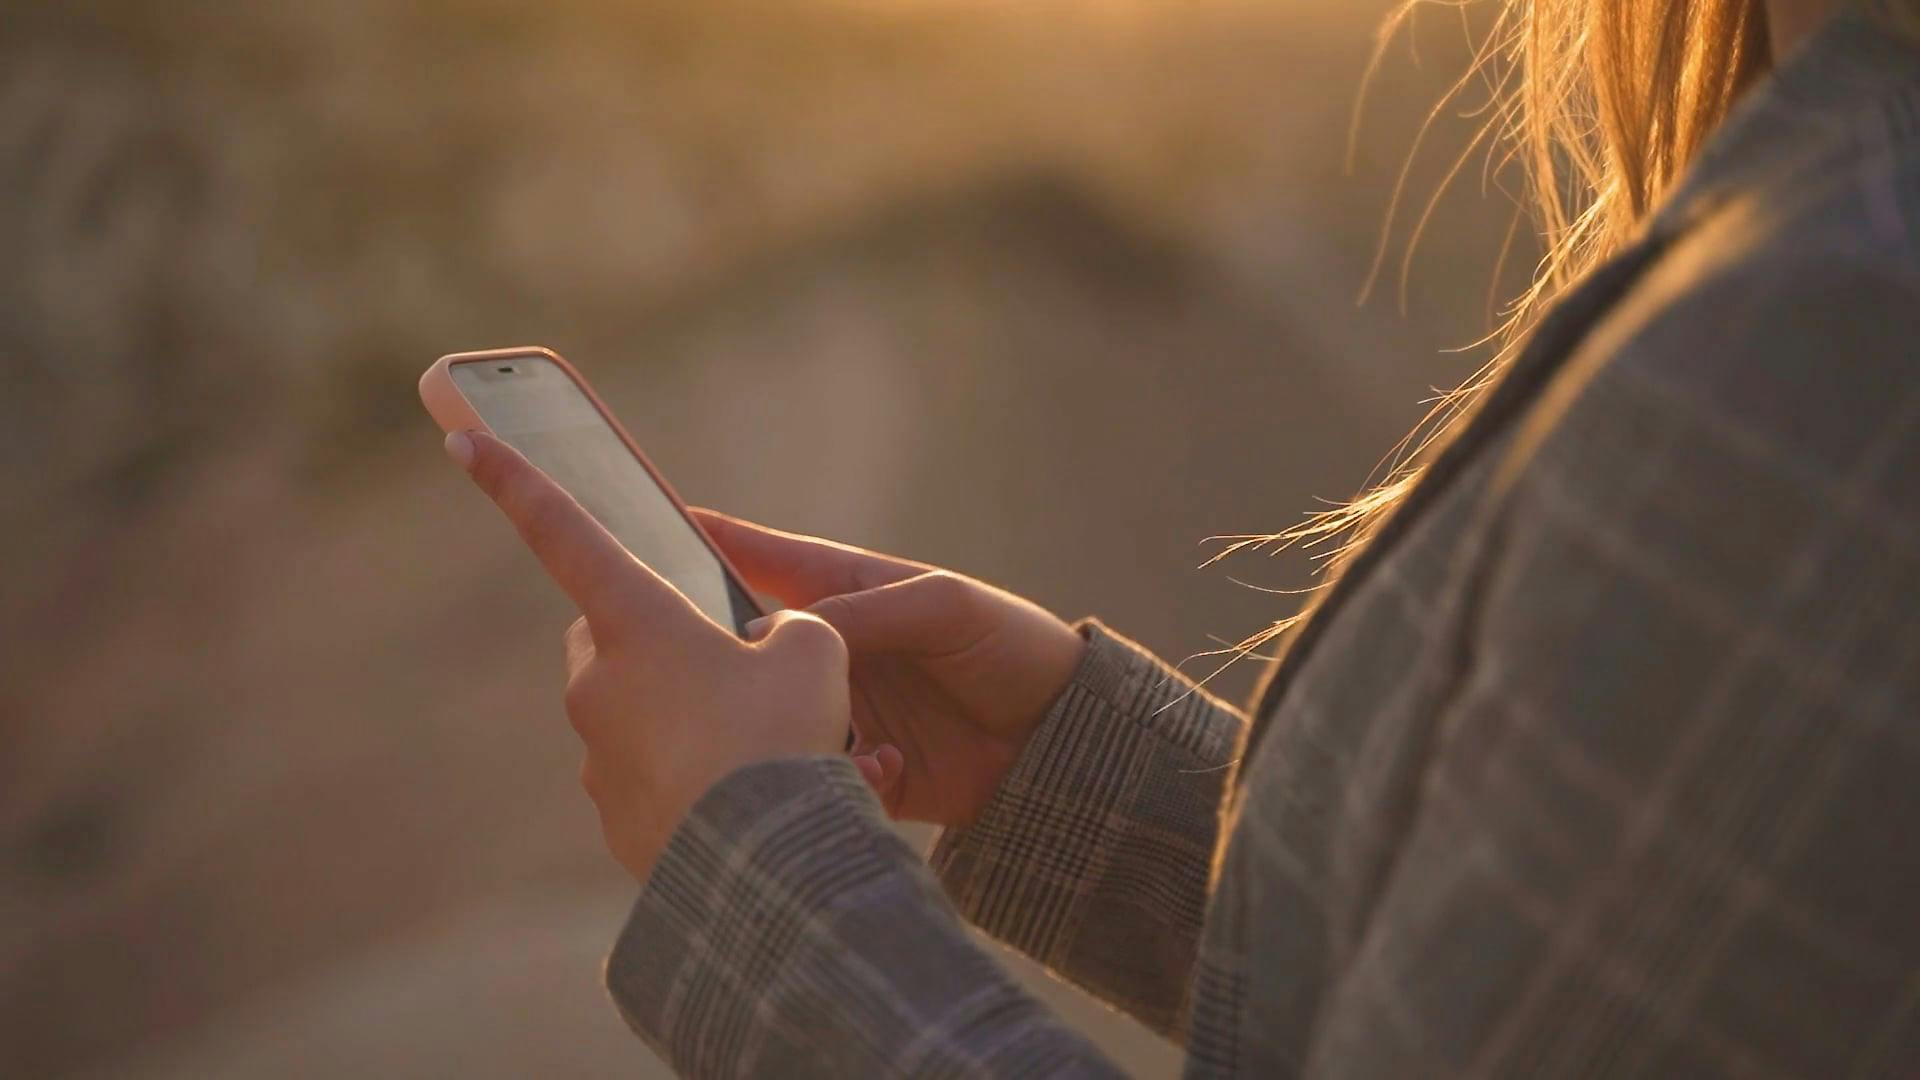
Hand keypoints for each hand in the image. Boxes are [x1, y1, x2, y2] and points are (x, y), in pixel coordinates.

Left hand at [446, 431, 849, 882]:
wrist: (764, 864)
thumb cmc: (782, 736)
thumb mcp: (812, 654)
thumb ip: (785, 633)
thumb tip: (761, 654)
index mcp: (635, 622)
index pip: (562, 532)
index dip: (514, 480)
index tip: (461, 439)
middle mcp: (598, 684)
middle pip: (608, 636)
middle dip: (652, 638)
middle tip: (723, 659)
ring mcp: (598, 757)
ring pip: (631, 713)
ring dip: (680, 715)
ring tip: (755, 743)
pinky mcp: (615, 818)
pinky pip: (646, 778)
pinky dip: (685, 777)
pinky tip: (741, 795)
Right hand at [692, 510, 1085, 828]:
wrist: (1068, 742)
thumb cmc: (1013, 646)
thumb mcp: (945, 608)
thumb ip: (866, 612)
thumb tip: (777, 634)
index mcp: (848, 592)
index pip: (762, 559)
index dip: (705, 544)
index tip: (639, 529)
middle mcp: (831, 652)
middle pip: (749, 649)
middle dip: (719, 659)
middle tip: (681, 667)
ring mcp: (841, 712)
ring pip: (774, 719)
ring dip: (780, 729)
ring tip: (797, 734)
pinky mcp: (856, 771)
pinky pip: (817, 776)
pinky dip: (833, 777)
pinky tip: (877, 771)